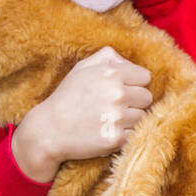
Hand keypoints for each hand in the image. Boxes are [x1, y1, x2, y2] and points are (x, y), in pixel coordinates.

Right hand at [12, 47, 152, 182]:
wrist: (48, 130)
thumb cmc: (67, 97)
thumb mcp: (83, 67)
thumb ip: (108, 57)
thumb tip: (130, 63)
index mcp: (112, 73)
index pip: (145, 77)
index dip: (134, 84)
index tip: (122, 90)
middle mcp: (117, 93)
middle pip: (147, 97)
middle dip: (135, 102)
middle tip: (116, 107)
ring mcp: (117, 117)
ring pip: (142, 116)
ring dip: (131, 119)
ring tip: (111, 120)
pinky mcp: (116, 138)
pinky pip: (135, 134)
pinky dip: (125, 135)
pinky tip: (109, 132)